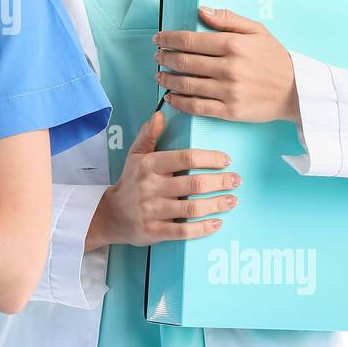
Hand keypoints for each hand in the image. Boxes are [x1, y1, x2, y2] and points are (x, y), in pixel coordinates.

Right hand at [88, 111, 241, 248]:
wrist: (111, 215)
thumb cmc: (131, 182)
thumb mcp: (135, 155)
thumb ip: (149, 134)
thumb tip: (160, 114)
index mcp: (149, 165)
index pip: (185, 158)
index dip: (209, 158)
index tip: (226, 160)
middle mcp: (150, 187)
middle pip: (194, 184)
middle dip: (220, 182)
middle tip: (236, 180)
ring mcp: (152, 211)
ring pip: (192, 209)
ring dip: (217, 204)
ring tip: (232, 200)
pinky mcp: (154, 232)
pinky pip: (184, 231)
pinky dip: (204, 228)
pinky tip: (218, 222)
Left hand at [154, 5, 300, 123]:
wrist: (297, 90)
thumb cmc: (275, 58)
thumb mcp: (257, 30)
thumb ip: (228, 19)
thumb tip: (201, 10)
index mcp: (233, 45)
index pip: (190, 40)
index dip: (169, 39)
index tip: (159, 39)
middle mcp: (228, 67)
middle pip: (184, 62)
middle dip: (165, 58)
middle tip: (157, 55)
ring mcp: (228, 91)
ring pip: (186, 84)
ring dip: (167, 79)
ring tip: (159, 75)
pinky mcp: (229, 111)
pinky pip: (196, 107)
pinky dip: (179, 102)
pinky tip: (171, 97)